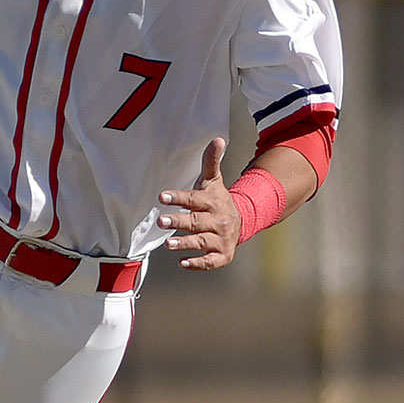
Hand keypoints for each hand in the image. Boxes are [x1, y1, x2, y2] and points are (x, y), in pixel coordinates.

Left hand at [158, 137, 240, 270]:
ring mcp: (220, 239)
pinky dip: (198, 263)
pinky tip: (183, 263)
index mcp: (212, 201)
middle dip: (179, 221)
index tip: (162, 196)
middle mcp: (218, 221)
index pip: (194, 199)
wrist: (242, 221)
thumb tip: (217, 138)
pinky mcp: (222, 255)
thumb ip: (211, 162)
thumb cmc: (218, 200)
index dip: (178, 197)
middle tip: (160, 221)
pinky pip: (211, 261)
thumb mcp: (213, 181)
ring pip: (202, 242)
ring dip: (185, 243)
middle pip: (196, 221)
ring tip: (168, 244)